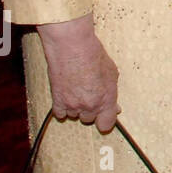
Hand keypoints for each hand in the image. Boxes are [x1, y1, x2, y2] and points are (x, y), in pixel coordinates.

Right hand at [36, 14, 120, 132]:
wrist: (73, 48)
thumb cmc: (94, 57)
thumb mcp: (112, 74)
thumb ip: (112, 94)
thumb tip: (114, 107)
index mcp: (105, 100)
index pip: (106, 124)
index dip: (106, 120)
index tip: (105, 115)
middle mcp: (89, 106)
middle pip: (89, 119)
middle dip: (91, 109)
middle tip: (91, 94)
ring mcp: (72, 105)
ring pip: (75, 116)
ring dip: (77, 107)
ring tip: (78, 90)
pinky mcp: (57, 101)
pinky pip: (60, 114)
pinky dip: (63, 108)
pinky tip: (67, 96)